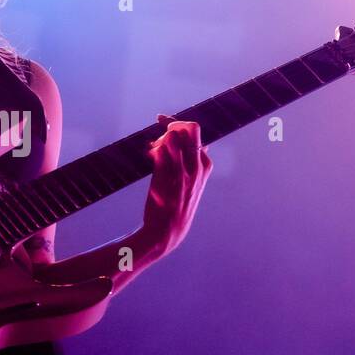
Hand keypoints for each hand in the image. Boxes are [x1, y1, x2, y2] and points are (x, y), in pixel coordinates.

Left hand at [141, 114, 212, 256]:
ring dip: (159, 139)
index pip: (196, 132)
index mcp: (204, 166)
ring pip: (172, 136)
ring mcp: (182, 171)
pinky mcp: (165, 177)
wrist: (166, 232)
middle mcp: (196, 167)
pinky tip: (149, 155)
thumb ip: (198, 164)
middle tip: (158, 133)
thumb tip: (205, 146)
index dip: (177, 124)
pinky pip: (159, 150)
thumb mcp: (195, 186)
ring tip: (153, 150)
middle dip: (171, 124)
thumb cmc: (178, 207)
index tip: (163, 122)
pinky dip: (152, 149)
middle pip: (189, 128)